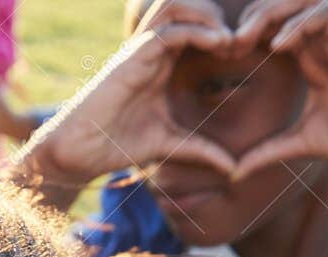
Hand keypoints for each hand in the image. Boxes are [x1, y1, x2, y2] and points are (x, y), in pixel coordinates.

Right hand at [19, 17, 235, 197]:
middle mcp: (152, 49)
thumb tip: (235, 170)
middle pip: (188, 5)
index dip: (224, 31)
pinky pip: (170, 28)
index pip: (196, 25)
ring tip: (228, 40)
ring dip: (208, 16)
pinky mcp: (134, 55)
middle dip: (219, 16)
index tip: (246, 52)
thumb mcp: (172, 144)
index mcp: (162, 62)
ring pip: (178, 5)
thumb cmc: (118, 143)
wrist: (81, 148)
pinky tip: (218, 44)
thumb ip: (203, 150)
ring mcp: (142, 49)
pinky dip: (198, 29)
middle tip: (241, 43)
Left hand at [228, 0, 327, 178]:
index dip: (245, 36)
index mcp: (309, 58)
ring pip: (301, 1)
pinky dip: (298, 23)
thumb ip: (267, 152)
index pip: (271, 29)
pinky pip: (324, 13)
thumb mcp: (302, 143)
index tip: (222, 57)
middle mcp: (322, 41)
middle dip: (251, 19)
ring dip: (270, 14)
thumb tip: (233, 174)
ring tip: (245, 39)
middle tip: (226, 45)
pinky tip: (278, 45)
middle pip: (281, 8)